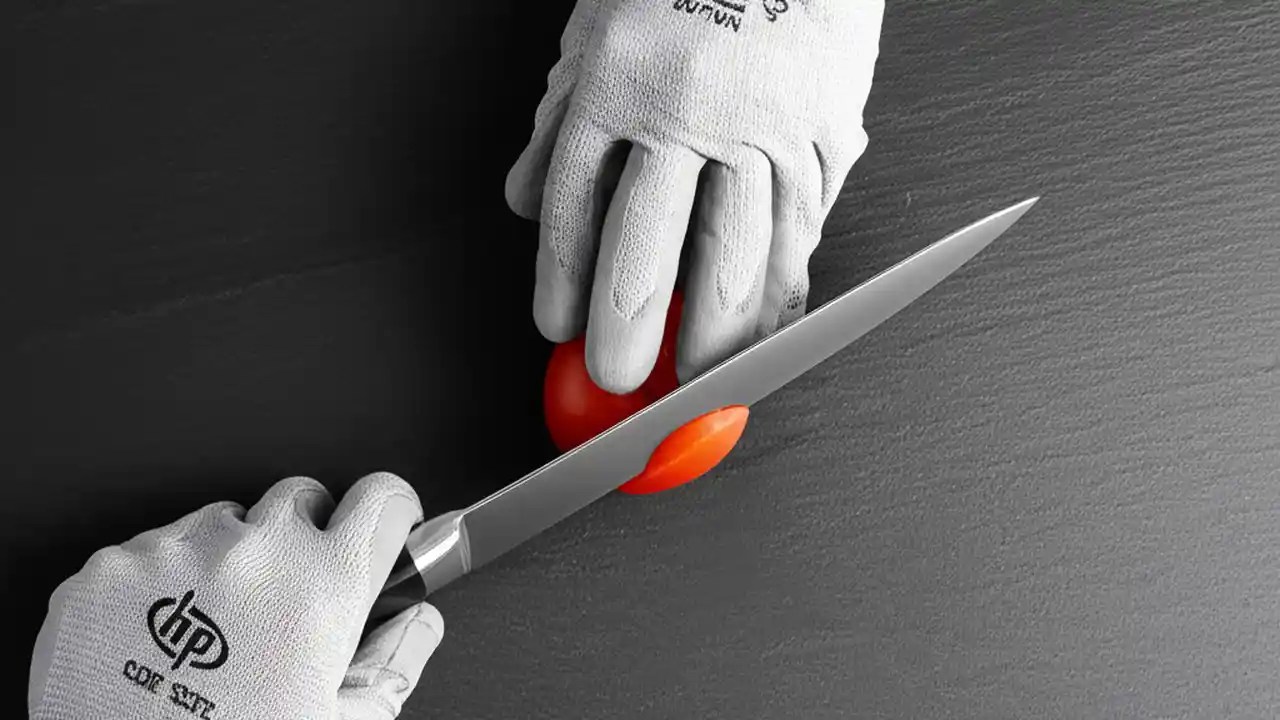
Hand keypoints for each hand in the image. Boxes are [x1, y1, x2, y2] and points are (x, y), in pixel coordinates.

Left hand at [28, 473, 441, 719]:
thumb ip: (396, 662)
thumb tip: (419, 621)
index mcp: (323, 587)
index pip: (383, 498)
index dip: (387, 515)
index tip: (377, 532)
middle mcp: (255, 552)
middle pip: (301, 497)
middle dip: (305, 535)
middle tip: (287, 602)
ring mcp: (178, 551)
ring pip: (224, 520)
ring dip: (230, 558)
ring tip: (213, 634)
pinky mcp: (112, 566)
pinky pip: (152, 550)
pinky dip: (162, 585)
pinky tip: (158, 642)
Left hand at [507, 0, 883, 392]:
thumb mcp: (599, 34)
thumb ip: (560, 123)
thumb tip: (529, 204)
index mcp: (618, 82)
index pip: (577, 208)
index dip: (563, 282)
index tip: (558, 330)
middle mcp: (688, 110)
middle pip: (649, 245)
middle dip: (629, 330)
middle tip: (621, 378)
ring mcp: (763, 125)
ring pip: (736, 254)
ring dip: (716, 332)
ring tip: (701, 380)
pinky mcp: (826, 132)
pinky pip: (802, 230)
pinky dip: (783, 290)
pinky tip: (768, 326)